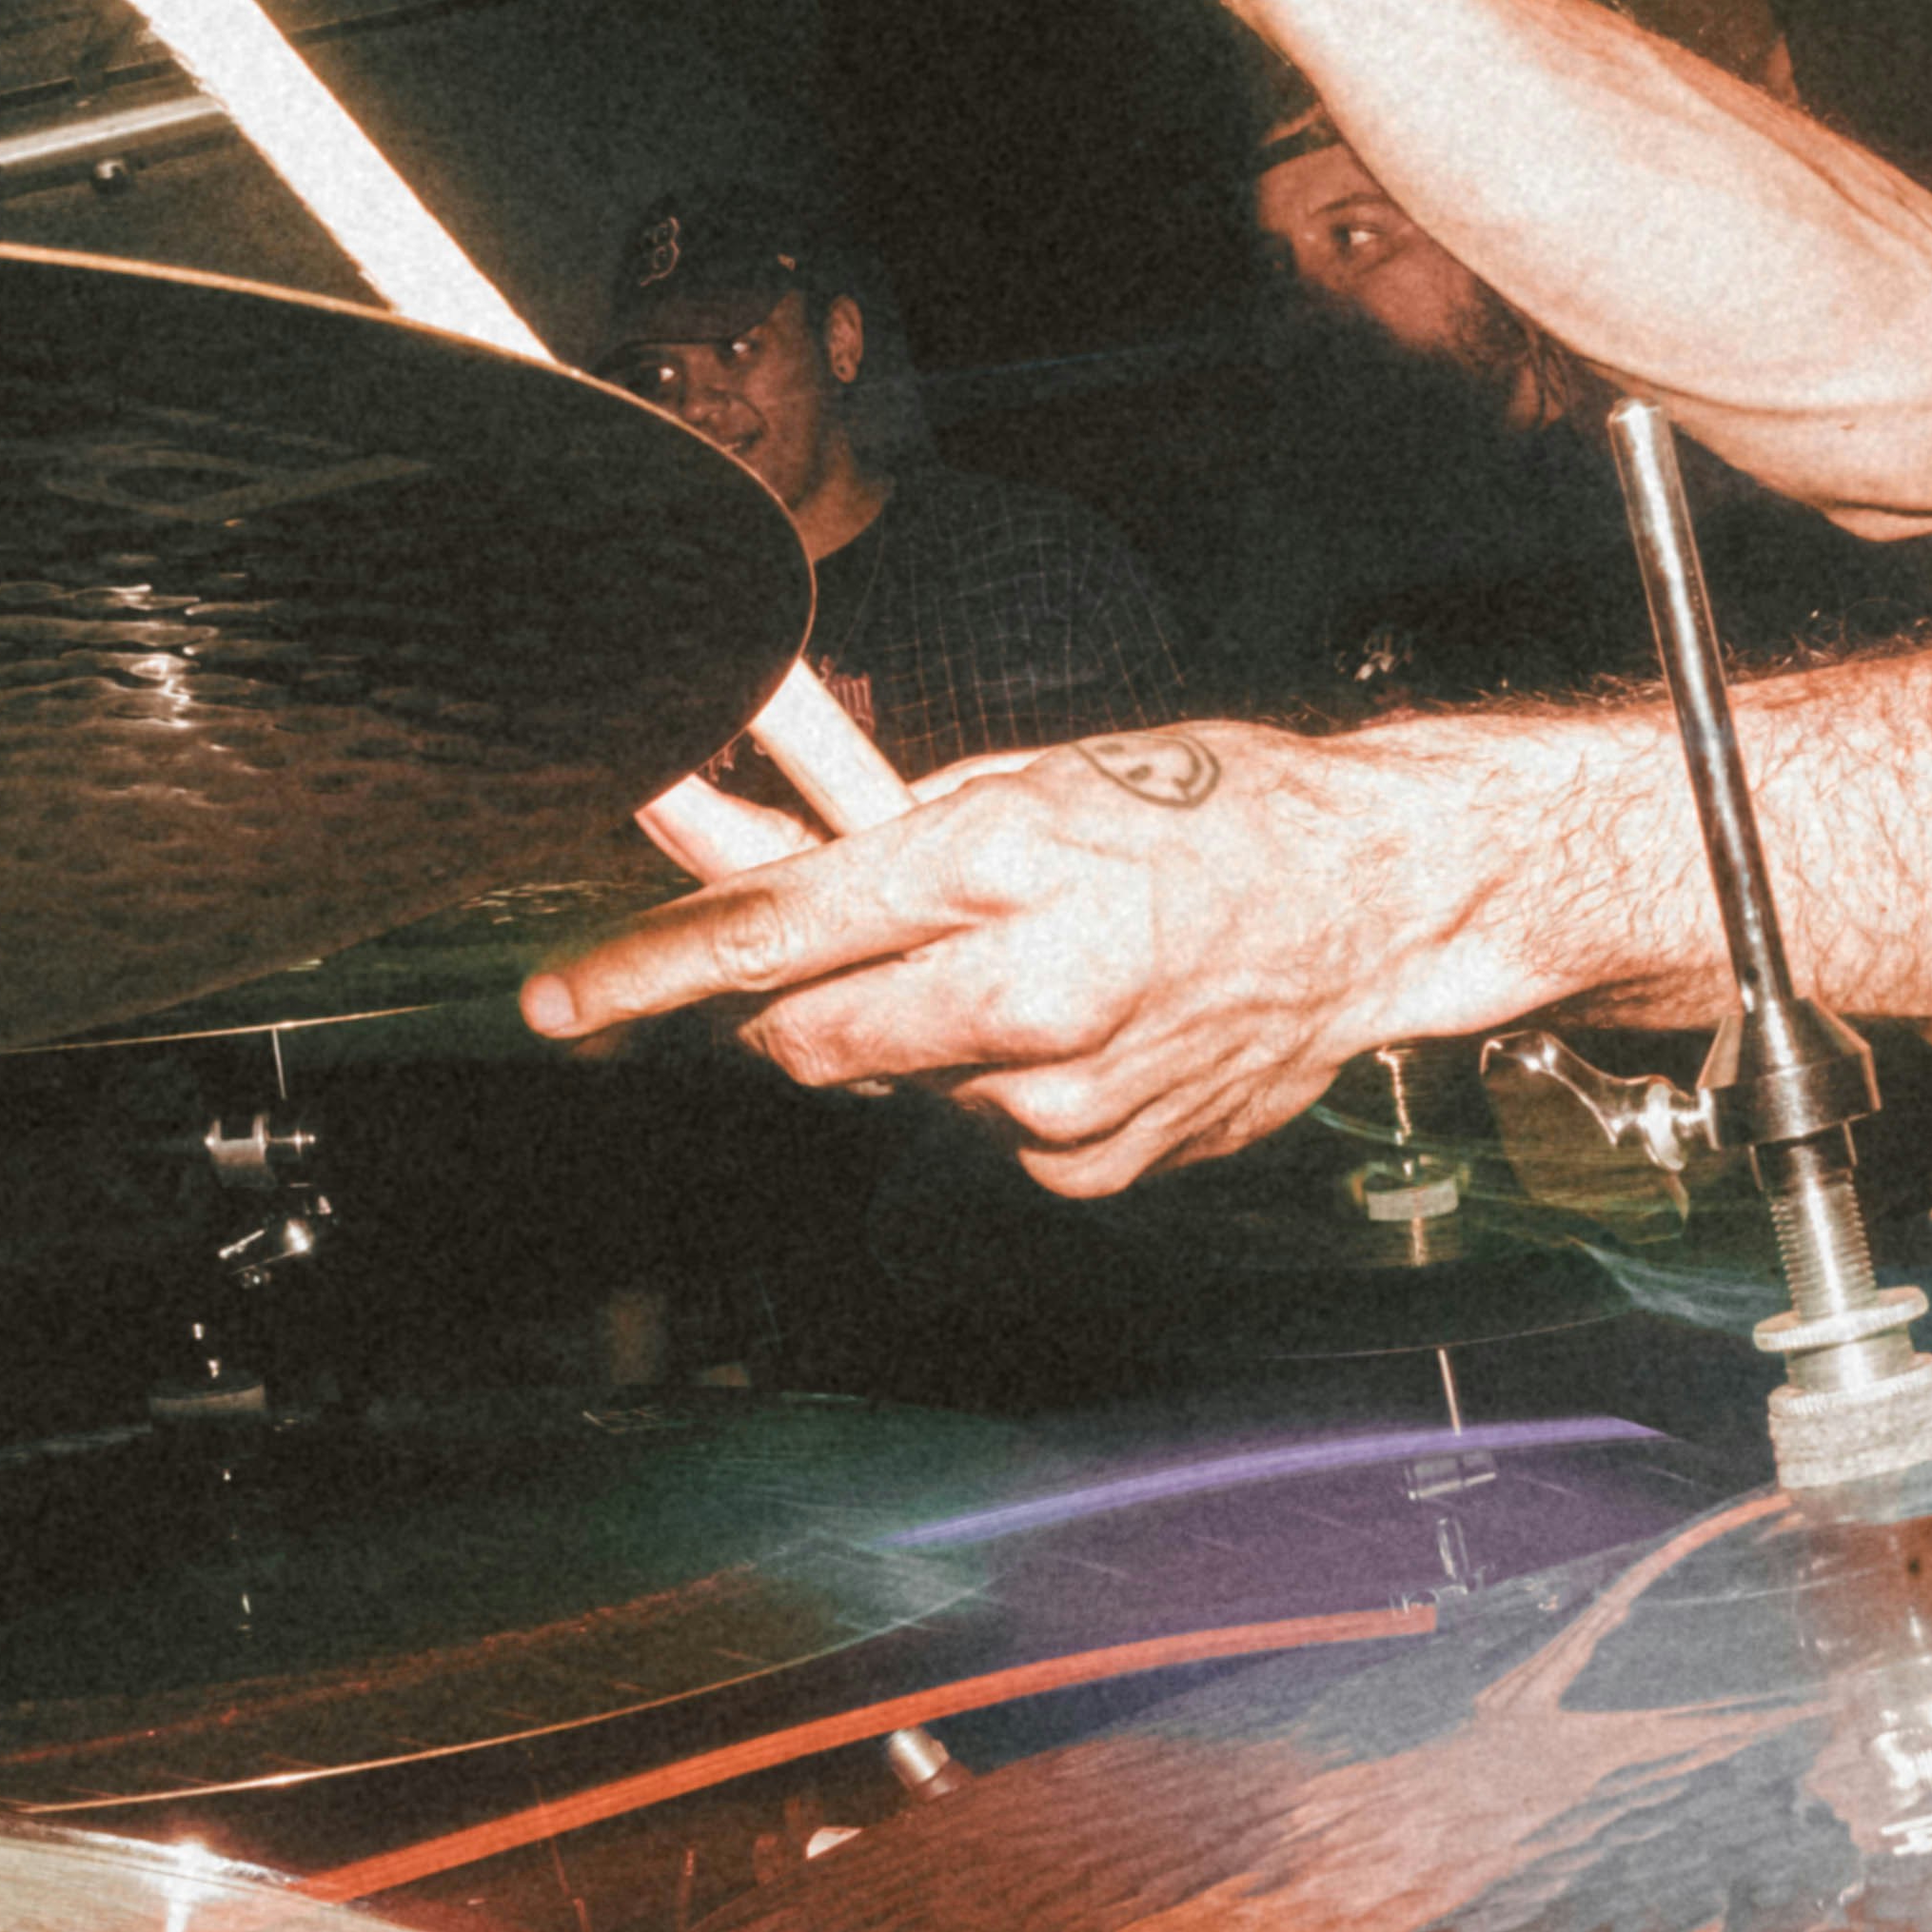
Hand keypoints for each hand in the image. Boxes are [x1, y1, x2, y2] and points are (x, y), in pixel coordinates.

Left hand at [525, 723, 1564, 1196]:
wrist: (1373, 901)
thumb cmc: (1215, 811)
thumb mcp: (1037, 775)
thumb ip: (877, 824)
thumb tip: (728, 840)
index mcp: (996, 857)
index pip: (771, 929)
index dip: (646, 970)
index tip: (558, 1004)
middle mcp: (1021, 982)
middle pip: (806, 1032)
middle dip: (792, 1006)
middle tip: (837, 966)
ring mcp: (1058, 1088)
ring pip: (902, 1082)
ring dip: (931, 1034)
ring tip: (1049, 970)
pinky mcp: (1093, 1156)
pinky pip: (992, 1128)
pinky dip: (1013, 1086)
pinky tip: (1098, 1030)